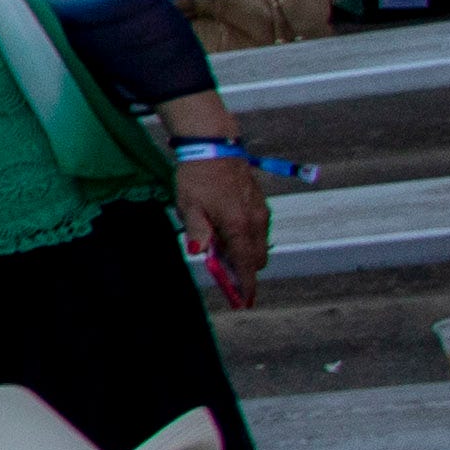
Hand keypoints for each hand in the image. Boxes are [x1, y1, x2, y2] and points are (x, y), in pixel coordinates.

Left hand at [172, 151, 270, 295]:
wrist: (215, 147)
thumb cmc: (198, 177)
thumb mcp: (189, 206)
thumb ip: (197, 232)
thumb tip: (200, 252)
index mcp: (238, 225)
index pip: (247, 264)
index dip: (246, 285)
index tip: (244, 302)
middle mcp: (255, 221)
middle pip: (256, 258)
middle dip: (244, 270)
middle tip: (223, 274)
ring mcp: (260, 212)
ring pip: (259, 245)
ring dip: (244, 254)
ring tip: (219, 249)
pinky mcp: (260, 205)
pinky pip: (258, 231)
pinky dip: (247, 239)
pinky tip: (226, 232)